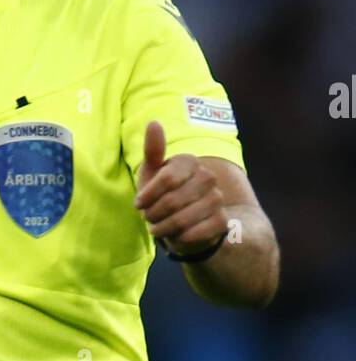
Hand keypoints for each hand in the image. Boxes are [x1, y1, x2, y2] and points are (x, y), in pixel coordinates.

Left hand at [133, 121, 227, 255]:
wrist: (180, 222)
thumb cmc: (161, 195)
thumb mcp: (151, 174)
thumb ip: (152, 151)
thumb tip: (154, 122)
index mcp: (189, 161)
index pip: (167, 179)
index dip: (148, 196)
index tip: (138, 204)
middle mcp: (207, 177)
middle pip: (173, 201)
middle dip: (154, 214)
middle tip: (148, 218)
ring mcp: (217, 198)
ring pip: (184, 218)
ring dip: (164, 228)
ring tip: (158, 228)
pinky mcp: (222, 220)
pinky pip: (197, 232)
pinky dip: (180, 238)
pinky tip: (176, 235)